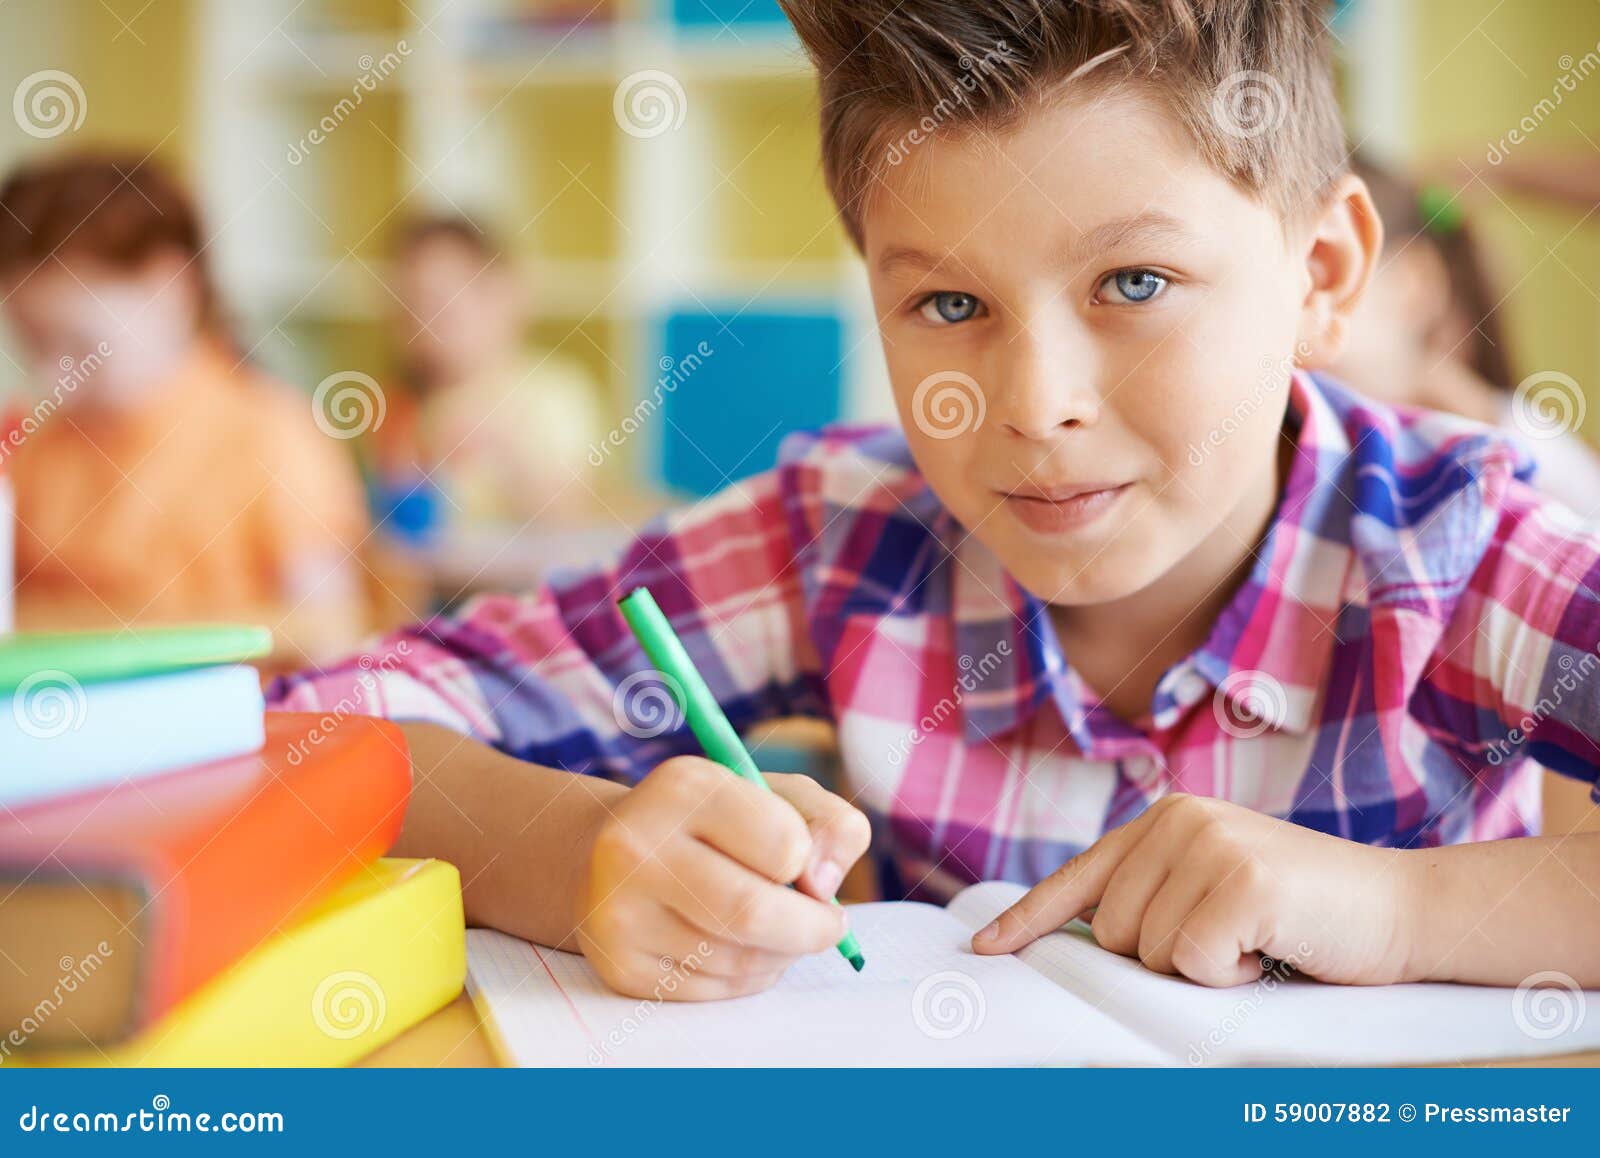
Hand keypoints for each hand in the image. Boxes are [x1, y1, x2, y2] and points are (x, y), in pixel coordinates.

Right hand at [576, 756, 870, 999]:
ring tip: (777, 930)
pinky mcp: (620, 966)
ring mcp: (620, 911)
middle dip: (812, 928)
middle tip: (829, 926)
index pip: (784, 845)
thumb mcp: (779, 797)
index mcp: (683, 787)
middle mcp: (637, 845)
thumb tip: (824, 888)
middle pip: (755, 913)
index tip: (806, 867)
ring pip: (739, 960)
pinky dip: (748, 977)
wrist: (610, 856)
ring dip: (781, 954)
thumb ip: (832, 824)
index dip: (811, 864)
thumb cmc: (715, 823)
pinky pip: (714, 990)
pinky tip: (738, 948)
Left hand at [972, 794, 1420, 985]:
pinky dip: (1232, 973)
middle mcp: (1179, 819)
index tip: (987, 947)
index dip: (1030, 917)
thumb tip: (1085, 937)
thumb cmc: (1305, 913)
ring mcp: (1209, 844)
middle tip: (1233, 938)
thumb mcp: (1217, 886)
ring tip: (1258, 937)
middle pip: (1114, 932)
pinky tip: (1272, 945)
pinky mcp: (1239, 880)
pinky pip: (1193, 961)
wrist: (1403, 909)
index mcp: (1166, 818)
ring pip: (1150, 951)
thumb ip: (1156, 893)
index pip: (1081, 876)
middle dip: (1166, 957)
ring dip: (1204, 966)